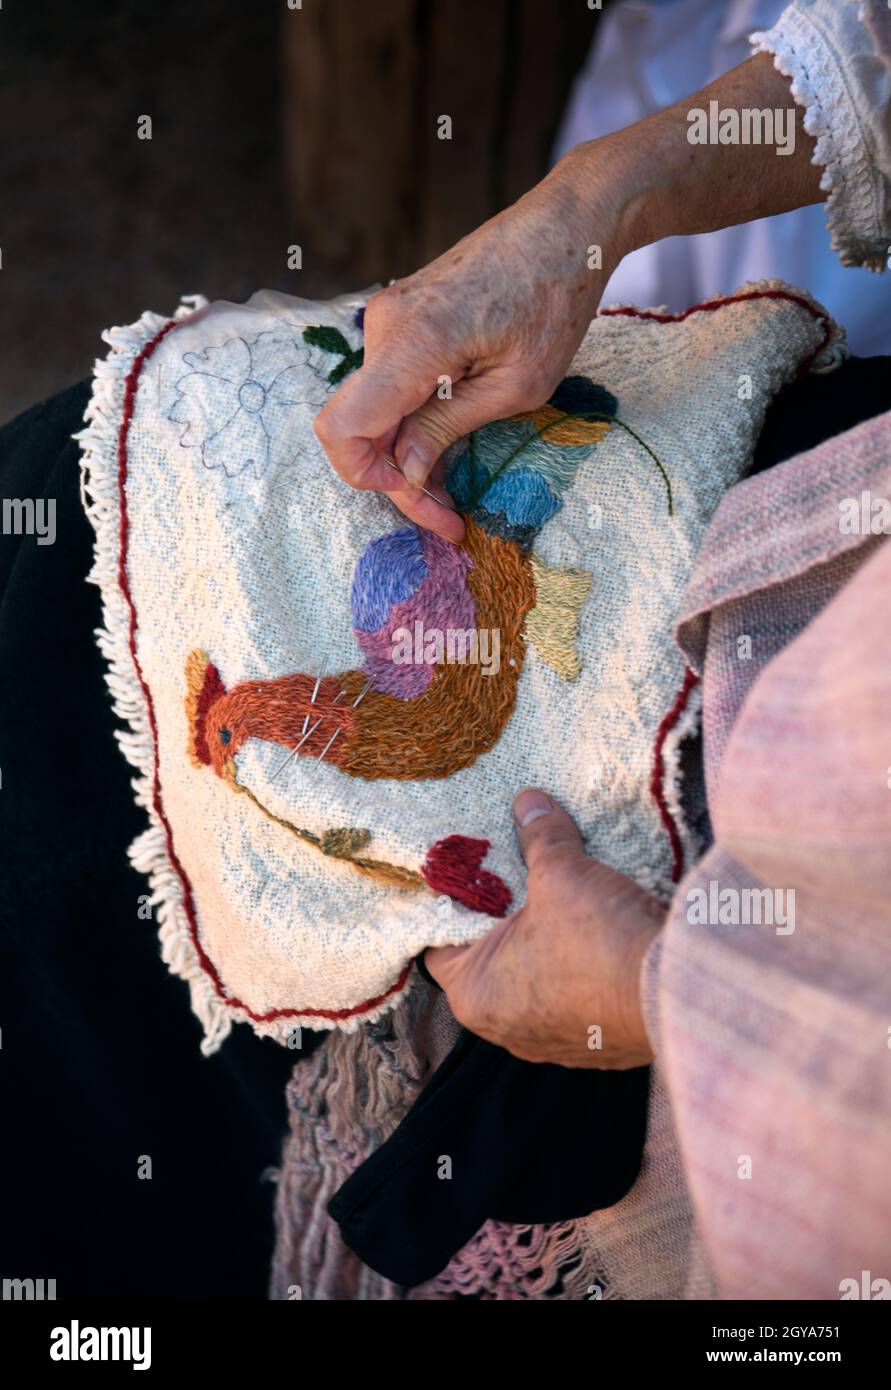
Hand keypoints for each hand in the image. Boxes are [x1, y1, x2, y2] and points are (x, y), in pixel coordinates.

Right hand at [314, 54, 822, 540]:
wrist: (564, 227)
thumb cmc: (553, 301)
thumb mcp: (516, 385)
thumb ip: (449, 428)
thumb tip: (406, 472)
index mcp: (412, 344)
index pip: (345, 428)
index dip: (370, 478)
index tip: (423, 499)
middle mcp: (385, 327)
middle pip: (359, 427)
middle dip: (398, 479)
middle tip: (450, 518)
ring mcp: (389, 318)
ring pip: (375, 409)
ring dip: (407, 453)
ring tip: (455, 489)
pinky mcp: (402, 317)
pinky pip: (389, 384)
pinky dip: (411, 422)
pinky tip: (448, 444)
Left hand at [424, 789, 664, 1067]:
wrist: (679, 993)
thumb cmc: (599, 939)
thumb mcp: (561, 872)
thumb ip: (538, 835)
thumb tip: (528, 802)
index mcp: (475, 994)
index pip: (440, 940)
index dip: (454, 898)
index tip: (471, 868)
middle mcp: (506, 1029)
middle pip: (490, 957)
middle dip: (505, 916)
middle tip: (519, 872)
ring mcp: (554, 1042)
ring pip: (536, 979)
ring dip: (547, 944)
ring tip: (564, 899)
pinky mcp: (598, 1046)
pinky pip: (577, 998)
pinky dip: (582, 969)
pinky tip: (599, 935)